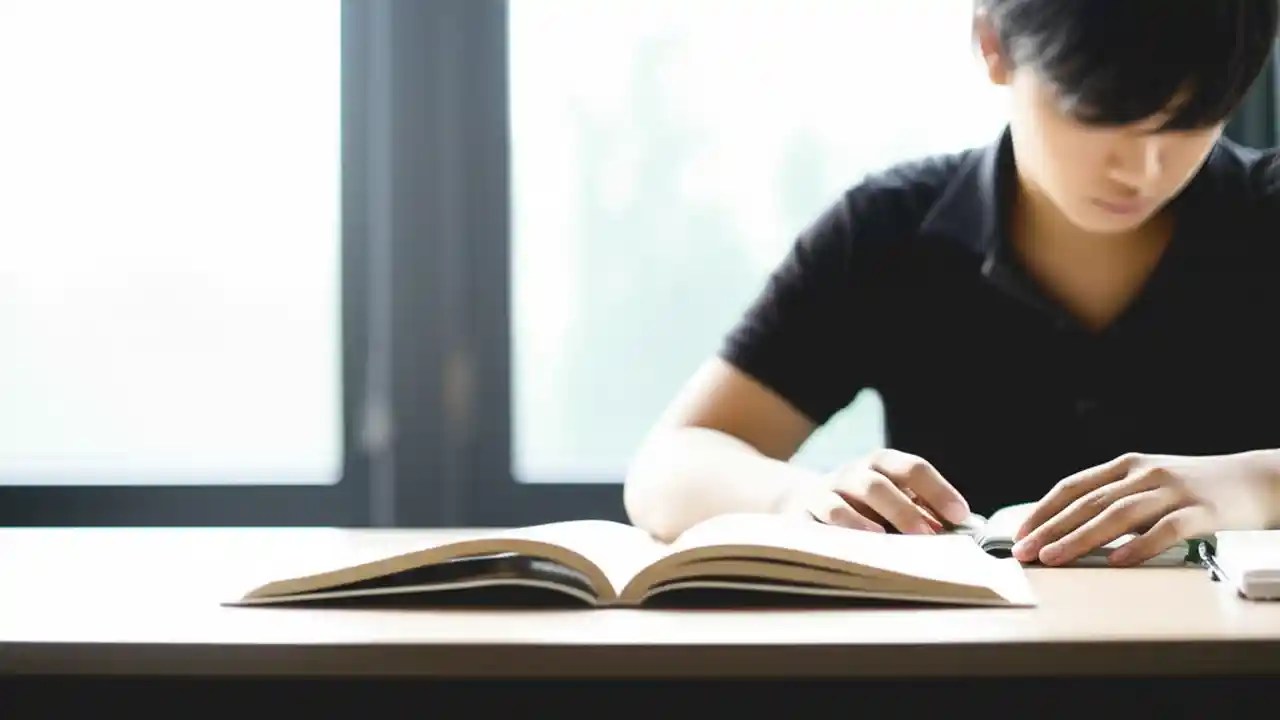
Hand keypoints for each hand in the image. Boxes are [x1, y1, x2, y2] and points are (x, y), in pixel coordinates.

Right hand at [779, 449, 970, 533]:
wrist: (806, 504)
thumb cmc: (865, 509)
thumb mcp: (892, 501)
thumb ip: (923, 512)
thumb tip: (969, 531)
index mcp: (881, 465)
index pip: (912, 468)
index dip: (938, 490)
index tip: (961, 516)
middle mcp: (854, 472)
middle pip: (879, 483)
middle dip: (906, 510)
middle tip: (928, 536)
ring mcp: (828, 489)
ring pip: (849, 496)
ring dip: (870, 518)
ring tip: (889, 539)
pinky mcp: (806, 510)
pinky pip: (825, 514)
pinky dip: (844, 527)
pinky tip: (860, 541)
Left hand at [1011, 451, 1279, 566]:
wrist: (1255, 480)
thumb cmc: (1193, 488)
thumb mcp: (1148, 483)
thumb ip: (1113, 499)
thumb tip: (1067, 529)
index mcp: (1126, 465)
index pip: (1073, 487)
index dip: (1043, 510)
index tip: (1020, 534)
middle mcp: (1144, 473)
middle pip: (1088, 503)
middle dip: (1050, 529)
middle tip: (1024, 552)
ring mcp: (1173, 491)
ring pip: (1118, 515)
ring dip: (1081, 539)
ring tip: (1055, 558)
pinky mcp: (1202, 512)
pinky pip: (1165, 531)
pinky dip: (1138, 546)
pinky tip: (1117, 562)